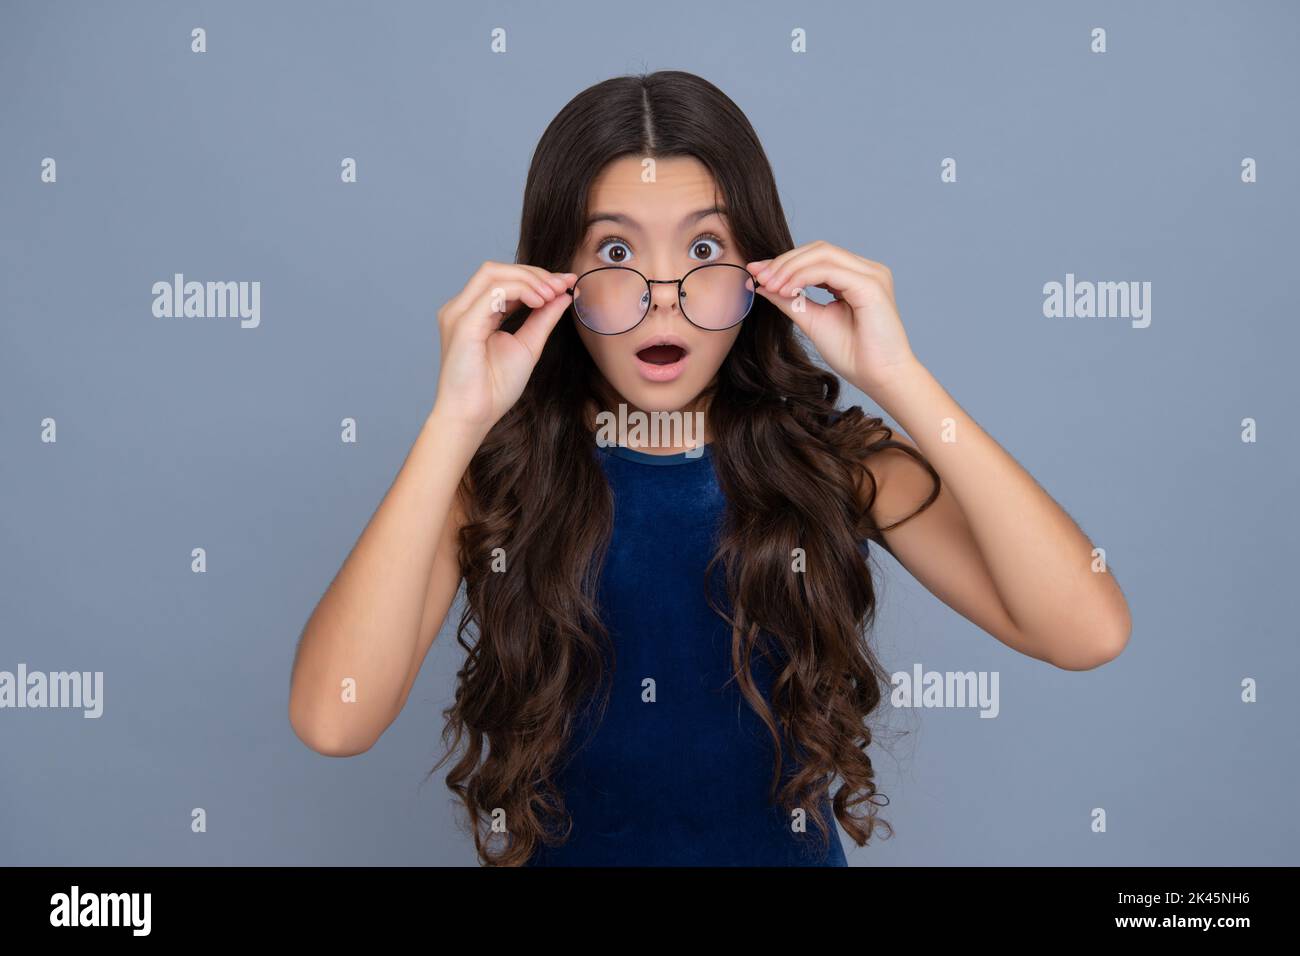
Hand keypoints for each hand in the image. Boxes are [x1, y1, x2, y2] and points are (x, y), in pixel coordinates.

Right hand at [433, 261, 574, 430]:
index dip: (536, 277)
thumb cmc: (494, 388)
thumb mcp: (528, 346)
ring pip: (493, 273)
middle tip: (563, 285)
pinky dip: (519, 290)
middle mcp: (462, 308)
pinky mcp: (463, 323)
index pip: (503, 281)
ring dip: (528, 278)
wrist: (473, 416)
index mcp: (474, 314)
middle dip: (534, 273)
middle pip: (497, 270)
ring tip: (552, 293)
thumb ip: (543, 318)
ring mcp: (459, 313)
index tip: (566, 283)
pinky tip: (539, 302)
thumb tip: (562, 295)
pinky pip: (492, 292)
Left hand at [747, 241, 919, 396]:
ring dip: (790, 267)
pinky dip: (803, 276)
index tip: (755, 273)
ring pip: (823, 253)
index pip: (816, 257)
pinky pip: (830, 270)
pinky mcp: (871, 285)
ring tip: (770, 284)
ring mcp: (872, 274)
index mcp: (855, 277)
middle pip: (818, 249)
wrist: (879, 378)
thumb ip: (790, 300)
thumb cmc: (853, 355)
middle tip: (759, 277)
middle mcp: (866, 270)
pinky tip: (786, 290)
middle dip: (784, 261)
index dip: (784, 262)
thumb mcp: (812, 321)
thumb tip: (763, 284)